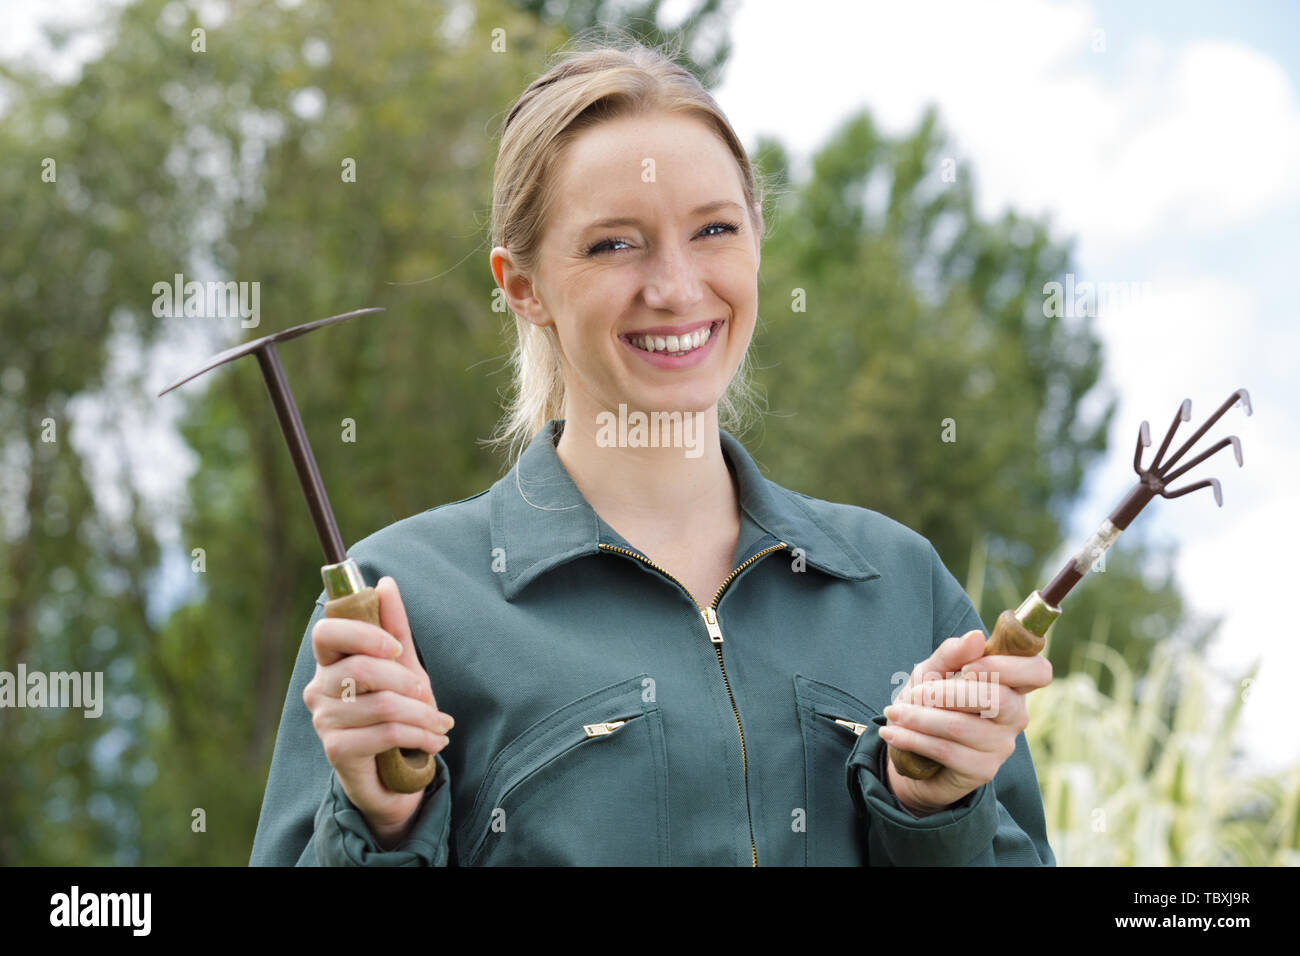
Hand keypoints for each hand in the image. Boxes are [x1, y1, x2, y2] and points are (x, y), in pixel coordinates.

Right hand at [302, 576, 453, 848]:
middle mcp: (319, 689)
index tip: (396, 648)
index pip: (326, 632)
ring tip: (440, 723)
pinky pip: (386, 733)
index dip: (362, 634)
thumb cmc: (397, 710)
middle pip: (361, 669)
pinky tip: (435, 741)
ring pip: (382, 705)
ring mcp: (324, 721)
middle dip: (407, 681)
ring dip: (423, 714)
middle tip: (428, 694)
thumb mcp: (402, 666)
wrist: (396, 773)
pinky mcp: (336, 751)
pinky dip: (420, 735)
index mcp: (331, 661)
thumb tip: (385, 583)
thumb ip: (393, 627)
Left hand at [880, 630, 1051, 815]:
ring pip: (962, 726)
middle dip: (948, 692)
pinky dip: (913, 738)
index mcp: (1012, 685)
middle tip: (917, 691)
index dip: (1008, 666)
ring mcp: (1002, 745)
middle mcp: (1015, 715)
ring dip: (919, 717)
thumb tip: (976, 637)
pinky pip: (946, 750)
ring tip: (894, 713)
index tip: (971, 667)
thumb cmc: (930, 702)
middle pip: (998, 699)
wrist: (911, 750)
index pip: (1038, 671)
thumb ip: (952, 654)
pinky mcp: (982, 770)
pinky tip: (893, 733)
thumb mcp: (934, 671)